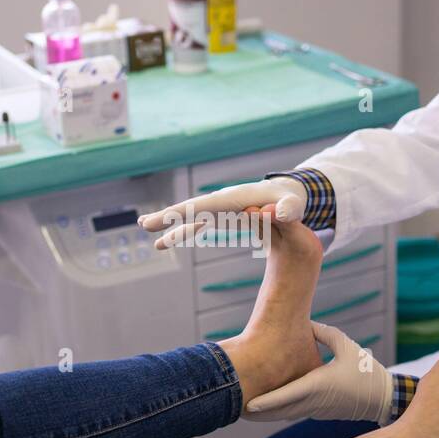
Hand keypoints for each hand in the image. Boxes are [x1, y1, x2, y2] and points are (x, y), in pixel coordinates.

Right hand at [137, 177, 307, 249]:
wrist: (289, 195)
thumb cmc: (291, 202)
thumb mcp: (293, 207)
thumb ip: (287, 211)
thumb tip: (276, 215)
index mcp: (236, 199)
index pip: (206, 205)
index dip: (185, 212)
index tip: (166, 218)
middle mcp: (223, 201)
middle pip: (191, 208)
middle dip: (168, 216)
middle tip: (144, 224)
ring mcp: (220, 209)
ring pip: (190, 217)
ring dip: (169, 224)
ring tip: (145, 228)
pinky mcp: (221, 217)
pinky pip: (196, 224)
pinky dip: (181, 231)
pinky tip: (165, 242)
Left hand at [244, 322, 394, 424]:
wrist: (382, 398)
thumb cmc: (365, 371)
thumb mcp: (346, 345)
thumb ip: (324, 333)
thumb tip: (306, 324)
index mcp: (318, 385)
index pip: (286, 395)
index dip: (265, 401)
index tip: (248, 405)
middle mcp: (314, 401)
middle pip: (280, 410)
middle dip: (258, 412)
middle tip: (235, 410)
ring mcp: (316, 409)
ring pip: (285, 414)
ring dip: (266, 414)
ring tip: (245, 412)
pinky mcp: (319, 412)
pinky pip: (294, 413)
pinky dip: (279, 412)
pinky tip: (266, 410)